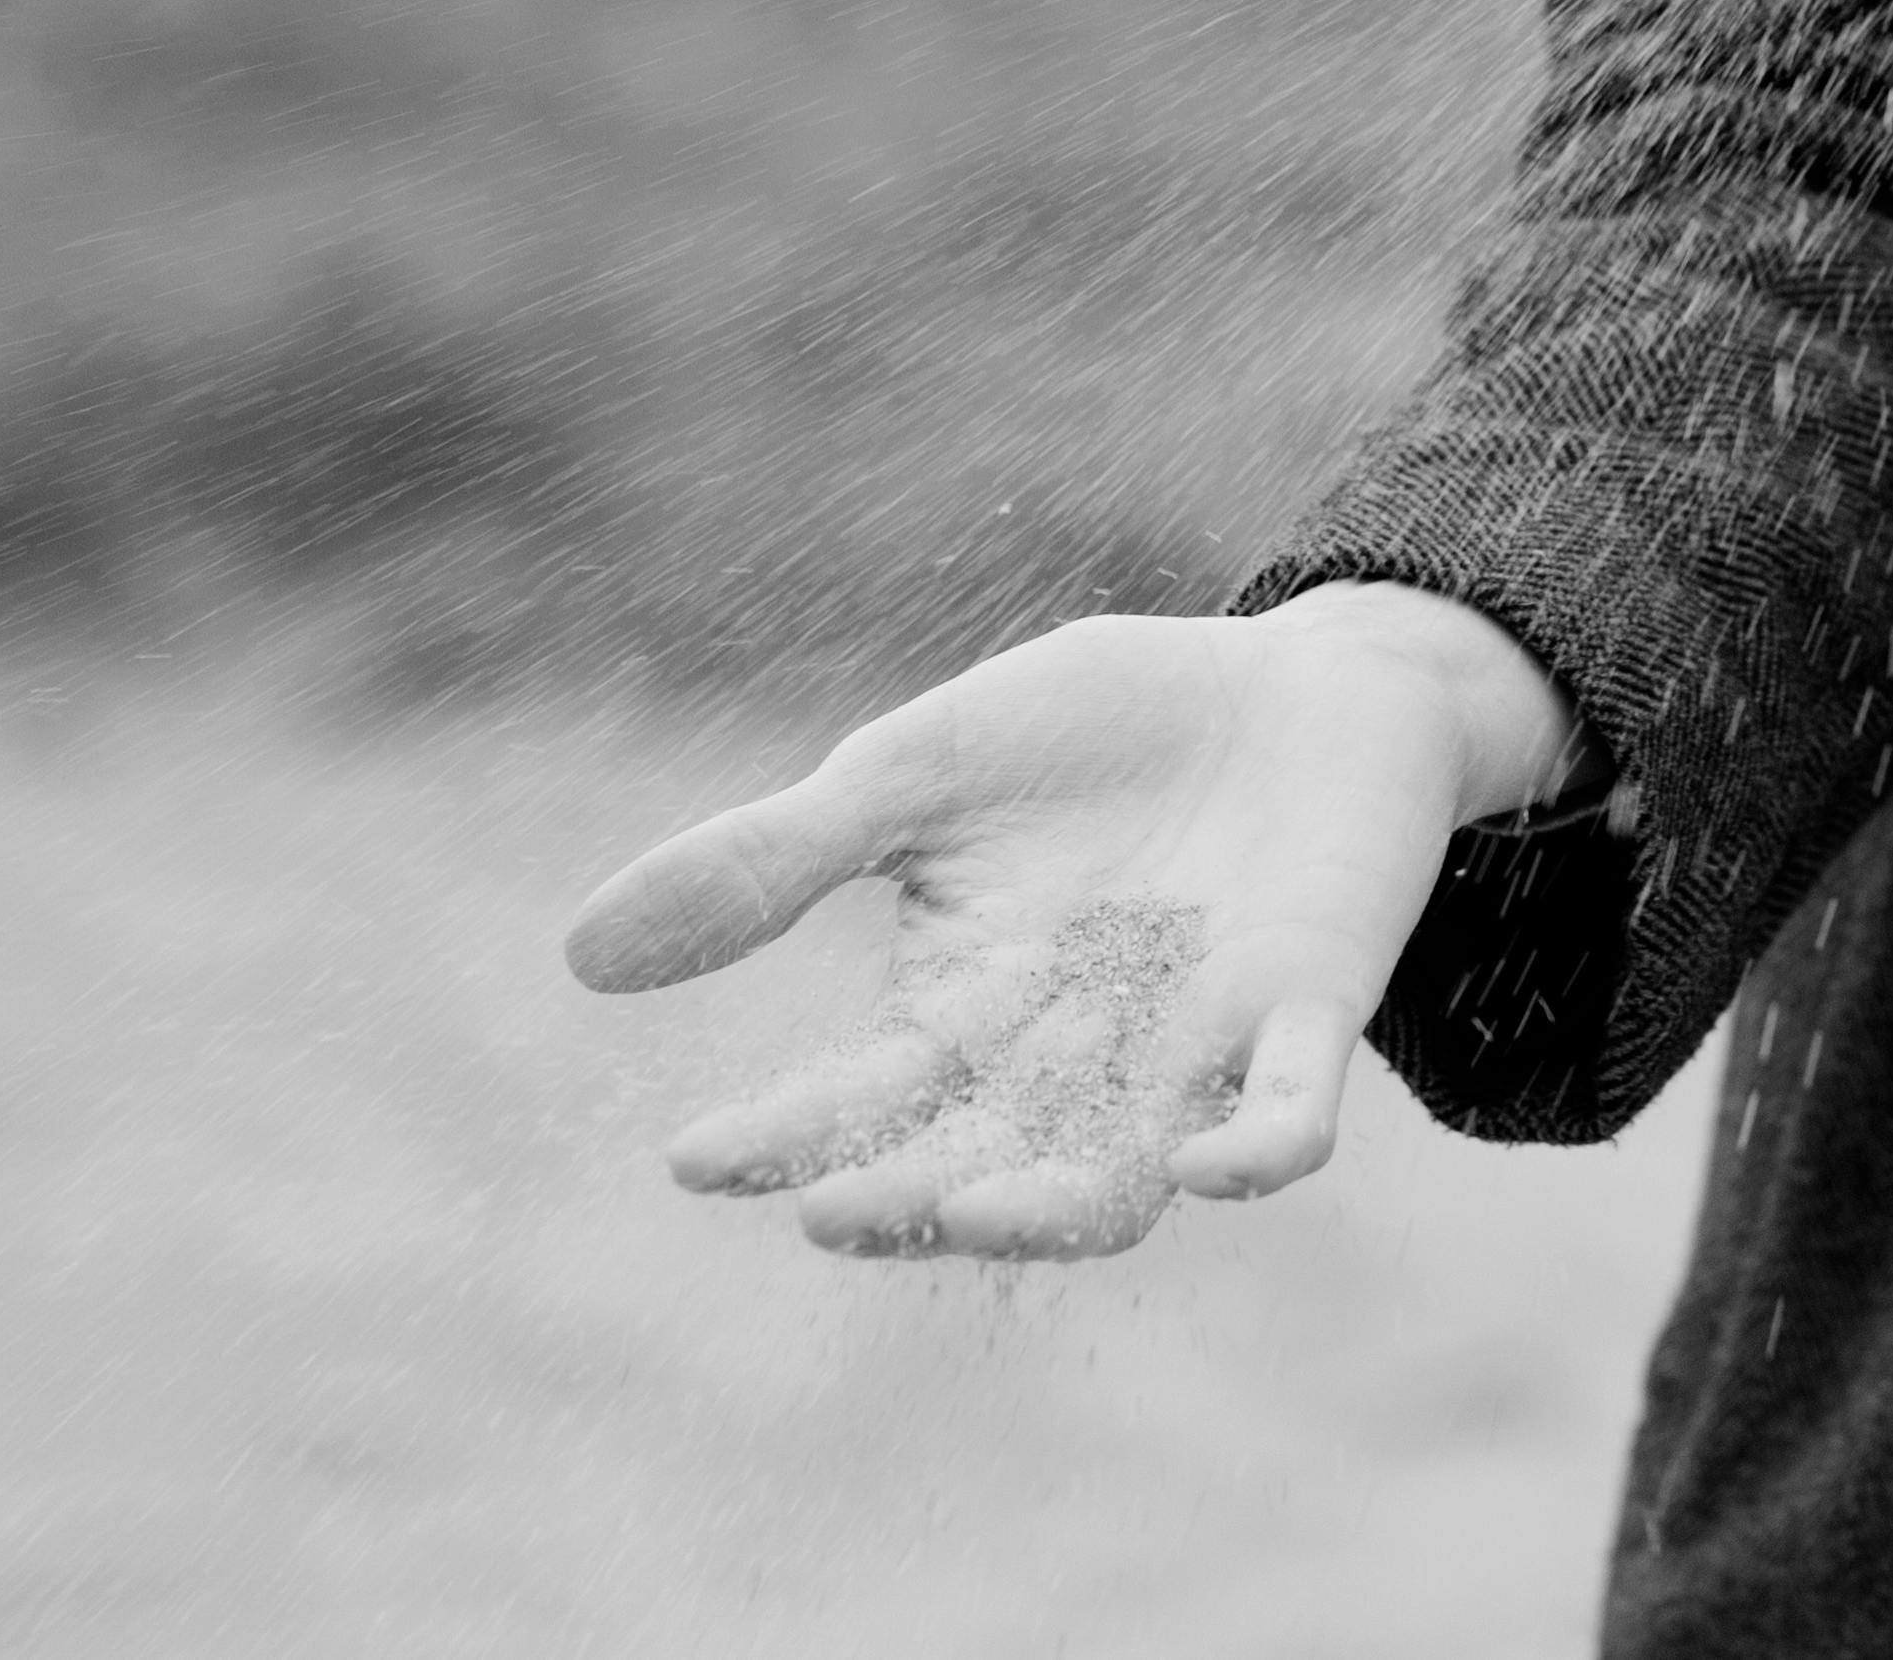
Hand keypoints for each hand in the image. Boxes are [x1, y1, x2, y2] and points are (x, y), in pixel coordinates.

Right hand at [563, 585, 1580, 1261]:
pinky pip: (1290, 1111)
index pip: (866, 1095)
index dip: (787, 1135)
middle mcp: (1080, 1054)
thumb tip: (582, 954)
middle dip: (910, 1192)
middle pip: (984, 1156)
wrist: (1304, 680)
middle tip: (829, 1209)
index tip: (695, 1159)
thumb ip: (779, 859)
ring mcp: (1199, 1040)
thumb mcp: (923, 769)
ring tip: (975, 1212)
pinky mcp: (1311, 1004)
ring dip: (1057, 1207)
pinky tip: (1208, 1165)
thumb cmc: (1105, 729)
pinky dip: (1256, 1149)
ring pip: (1123, 1172)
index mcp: (971, 1005)